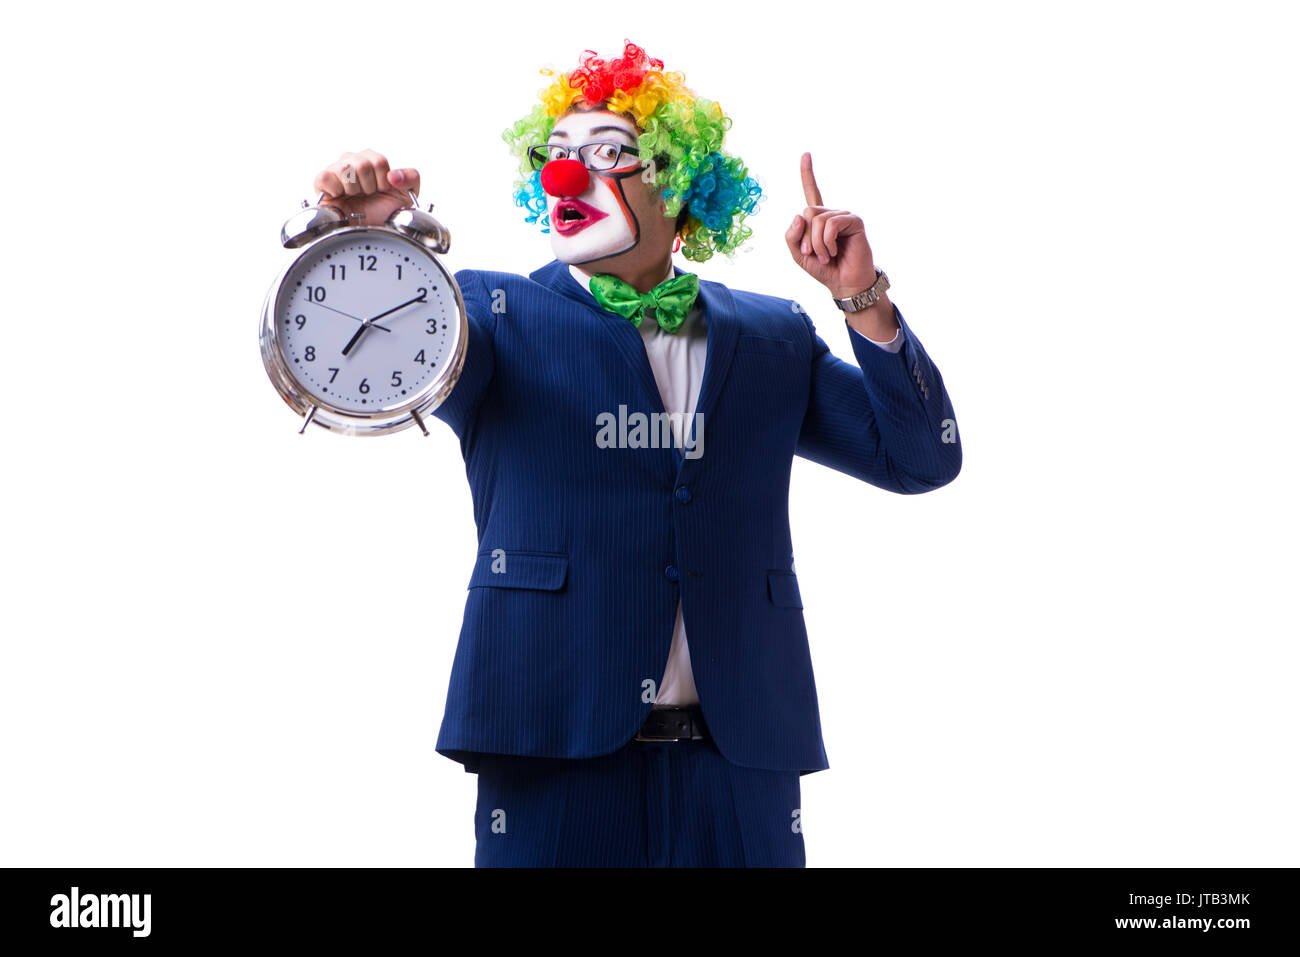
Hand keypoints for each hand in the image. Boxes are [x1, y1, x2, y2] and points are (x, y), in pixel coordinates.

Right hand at [312, 148, 420, 225]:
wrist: (369, 231)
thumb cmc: (384, 212)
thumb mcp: (406, 195)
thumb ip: (410, 177)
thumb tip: (393, 175)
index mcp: (372, 160)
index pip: (379, 161)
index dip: (383, 181)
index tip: (382, 191)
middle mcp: (353, 161)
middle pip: (362, 163)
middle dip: (369, 186)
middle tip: (367, 196)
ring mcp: (336, 170)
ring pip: (345, 168)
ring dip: (353, 189)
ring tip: (355, 197)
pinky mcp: (321, 182)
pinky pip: (325, 176)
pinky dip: (334, 188)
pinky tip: (340, 196)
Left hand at [784, 153, 876, 299]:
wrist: (843, 283)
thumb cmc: (823, 268)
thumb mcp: (798, 254)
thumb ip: (791, 236)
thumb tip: (799, 215)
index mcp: (818, 219)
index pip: (811, 192)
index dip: (807, 174)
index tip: (805, 154)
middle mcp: (831, 214)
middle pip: (807, 213)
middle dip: (805, 237)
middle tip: (813, 254)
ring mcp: (843, 216)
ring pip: (817, 220)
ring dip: (816, 243)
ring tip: (825, 256)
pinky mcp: (855, 221)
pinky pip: (831, 224)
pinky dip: (827, 241)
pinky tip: (833, 251)